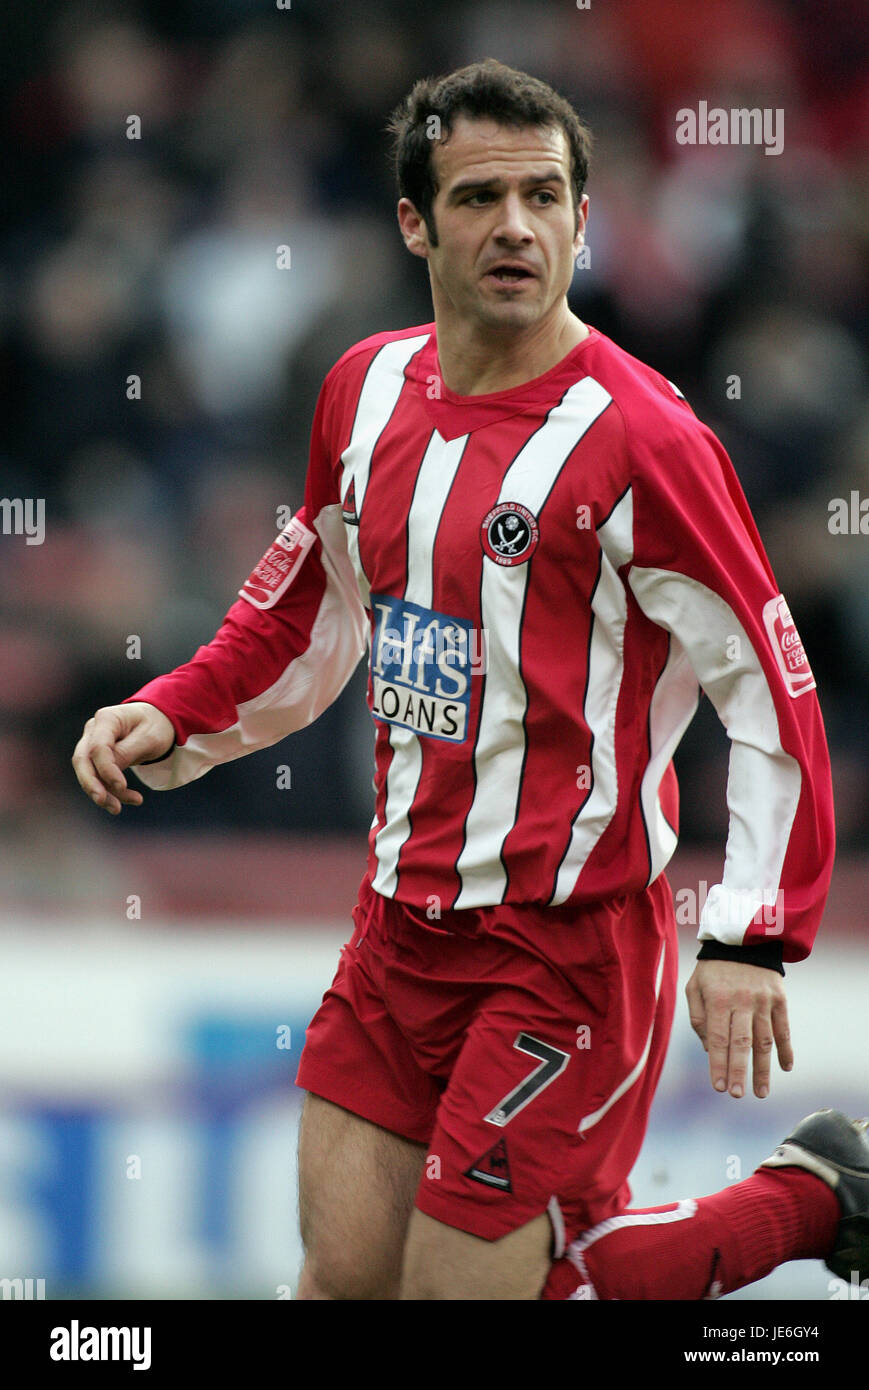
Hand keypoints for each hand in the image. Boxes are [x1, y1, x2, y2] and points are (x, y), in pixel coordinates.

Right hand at [72, 702, 175, 813]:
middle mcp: (93, 730)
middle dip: (92, 785)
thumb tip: (108, 774)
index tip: (122, 787)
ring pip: (89, 772)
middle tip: (106, 803)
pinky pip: (98, 777)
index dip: (107, 770)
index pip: (98, 747)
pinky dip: (111, 791)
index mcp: (107, 719)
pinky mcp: (96, 758)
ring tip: (119, 809)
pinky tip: (131, 799)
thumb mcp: (149, 738)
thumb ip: (128, 752)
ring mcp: (92, 743)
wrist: (158, 721)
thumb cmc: (155, 725)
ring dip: (103, 793)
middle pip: (83, 760)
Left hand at [685, 958, 792, 1098]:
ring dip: (763, 1068)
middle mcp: (742, 1001)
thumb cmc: (713, 968)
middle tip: (737, 1095)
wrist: (744, 938)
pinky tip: (785, 1067)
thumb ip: (698, 1018)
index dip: (718, 1064)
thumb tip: (710, 1049)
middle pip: (741, 1043)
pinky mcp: (780, 998)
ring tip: (761, 1092)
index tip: (718, 1087)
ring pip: (764, 1040)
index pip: (718, 1039)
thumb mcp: (694, 987)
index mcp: (718, 1000)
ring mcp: (763, 1000)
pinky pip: (784, 1028)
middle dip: (739, 1072)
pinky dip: (786, 1048)